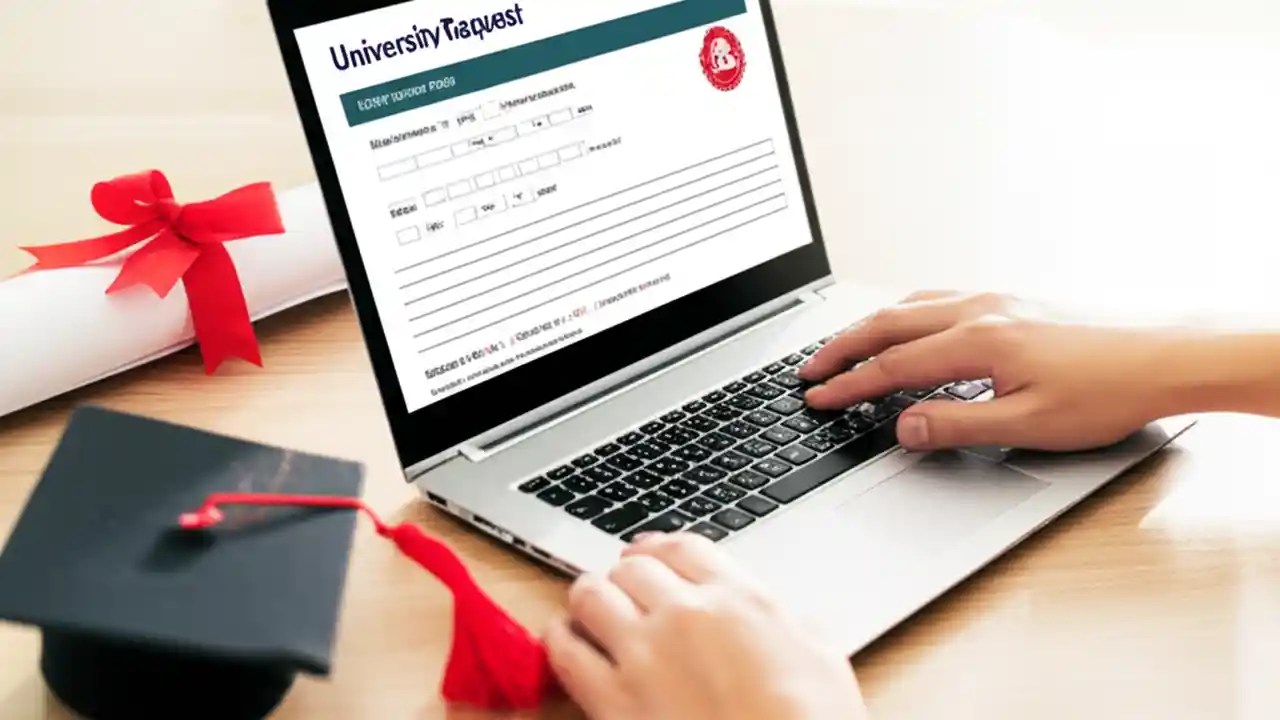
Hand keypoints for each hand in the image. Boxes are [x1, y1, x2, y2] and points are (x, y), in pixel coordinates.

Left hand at [546, 534, 867, 719]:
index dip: (658, 547)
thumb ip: (802, 632)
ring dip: (590, 599)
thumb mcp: (826, 665)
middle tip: (626, 592)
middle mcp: (685, 615)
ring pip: (590, 594)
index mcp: (740, 599)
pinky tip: (569, 644)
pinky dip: (561, 639)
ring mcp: (643, 654)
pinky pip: (564, 648)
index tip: (649, 554)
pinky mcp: (612, 699)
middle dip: (626, 576)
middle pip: (631, 565)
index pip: (682, 547)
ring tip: (592, 612)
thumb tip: (805, 624)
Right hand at [798, 290, 1189, 451]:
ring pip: (911, 303)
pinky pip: (939, 296)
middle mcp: (980, 309)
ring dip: (869, 325)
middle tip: (808, 370)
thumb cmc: (1108, 391)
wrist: (1167, 354)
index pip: (892, 366)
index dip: (849, 386)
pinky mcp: (1013, 299)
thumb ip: (958, 425)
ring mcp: (996, 298)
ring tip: (842, 346)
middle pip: (889, 323)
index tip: (817, 399)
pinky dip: (904, 310)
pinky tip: (906, 322)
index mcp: (978, 341)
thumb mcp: (1030, 424)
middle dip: (841, 347)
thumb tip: (903, 427)